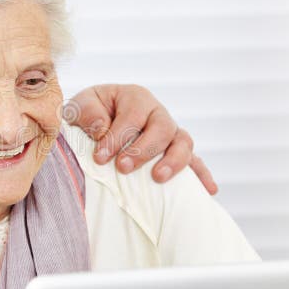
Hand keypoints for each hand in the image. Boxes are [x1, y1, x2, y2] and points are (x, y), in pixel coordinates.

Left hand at [64, 84, 217, 194]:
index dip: (117, 137)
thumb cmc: (89, 114)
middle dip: (144, 150)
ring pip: (183, 142)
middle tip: (123, 168)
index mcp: (135, 97)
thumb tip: (103, 130)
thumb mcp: (80, 107)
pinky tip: (207, 190)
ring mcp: (170, 132)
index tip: (100, 158)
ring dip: (173, 161)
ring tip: (157, 178)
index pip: (132, 116)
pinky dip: (202, 174)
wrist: (94, 122)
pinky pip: (195, 161)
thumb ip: (88, 113)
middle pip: (162, 128)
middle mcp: (157, 113)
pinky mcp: (175, 152)